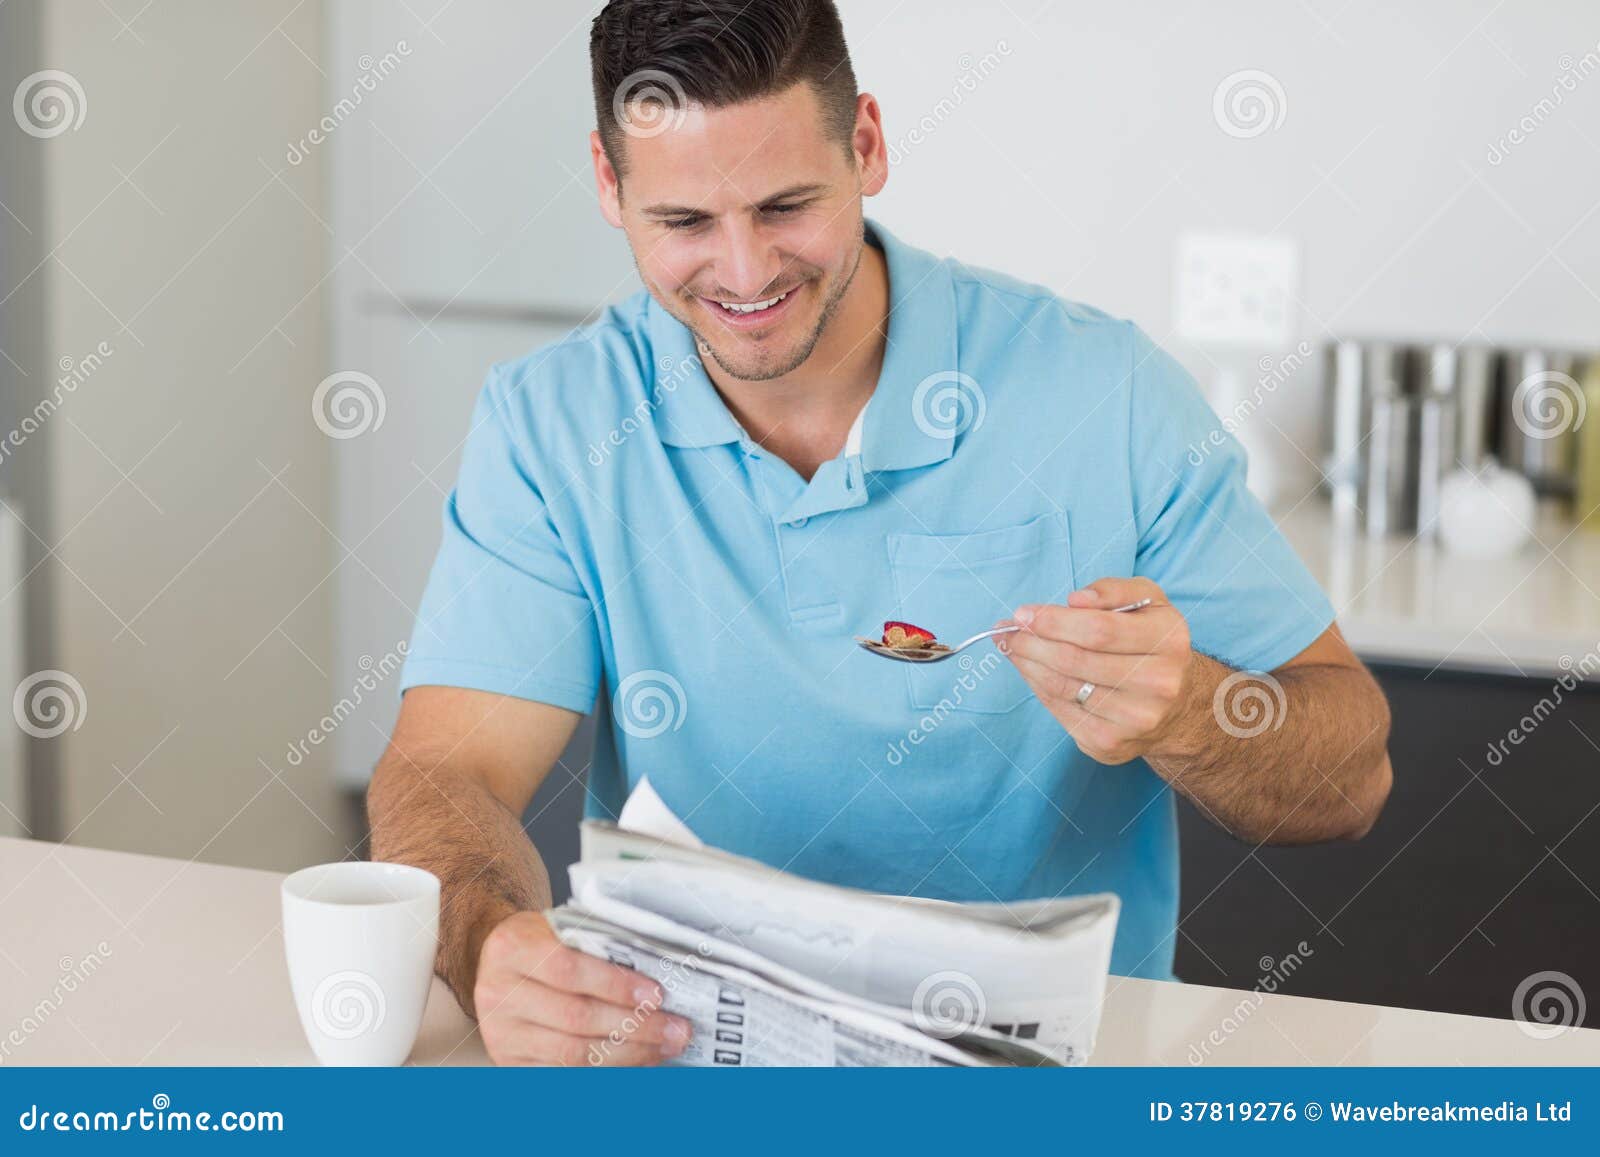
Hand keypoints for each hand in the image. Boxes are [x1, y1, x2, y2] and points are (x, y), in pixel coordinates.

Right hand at [472, 910, 691, 1065]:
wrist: (495, 962)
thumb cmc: (538, 941)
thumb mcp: (557, 926)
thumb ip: (596, 944)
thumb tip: (656, 972)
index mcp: (511, 948)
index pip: (569, 970)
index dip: (616, 985)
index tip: (656, 995)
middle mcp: (498, 993)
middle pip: (575, 1018)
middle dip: (634, 1026)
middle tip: (675, 1029)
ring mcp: (500, 1033)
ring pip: (572, 1053)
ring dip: (627, 1053)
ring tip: (663, 1047)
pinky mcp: (508, 1061)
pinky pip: (564, 1072)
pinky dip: (605, 1069)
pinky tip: (635, 1060)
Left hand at [997, 577, 1194, 764]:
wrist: (1177, 705)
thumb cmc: (1151, 642)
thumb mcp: (1146, 601)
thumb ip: (1112, 590)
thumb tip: (1074, 601)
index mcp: (1168, 641)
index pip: (1099, 630)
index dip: (1053, 621)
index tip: (1022, 613)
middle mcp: (1158, 684)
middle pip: (1075, 660)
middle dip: (1031, 642)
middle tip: (1007, 630)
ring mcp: (1134, 719)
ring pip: (1062, 687)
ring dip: (1028, 664)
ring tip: (1012, 646)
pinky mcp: (1110, 743)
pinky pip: (1059, 710)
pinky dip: (1038, 687)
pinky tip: (1030, 671)